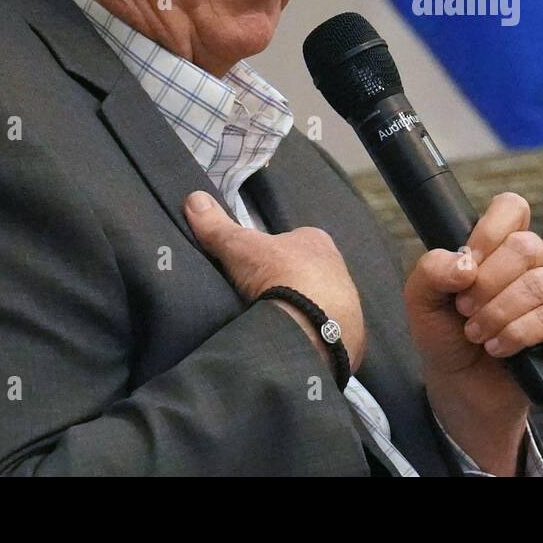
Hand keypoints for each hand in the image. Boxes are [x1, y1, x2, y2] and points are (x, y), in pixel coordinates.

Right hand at [184, 190, 365, 375]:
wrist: (312, 326)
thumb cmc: (279, 275)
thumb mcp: (240, 247)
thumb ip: (218, 226)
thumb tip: (193, 197)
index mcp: (316, 241)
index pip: (291, 244)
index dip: (271, 257)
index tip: (252, 272)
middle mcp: (337, 268)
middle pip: (306, 275)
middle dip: (288, 286)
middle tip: (261, 302)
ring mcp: (348, 302)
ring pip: (318, 304)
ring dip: (301, 314)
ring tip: (275, 326)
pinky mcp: (349, 335)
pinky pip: (326, 333)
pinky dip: (310, 338)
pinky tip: (292, 344)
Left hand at [404, 192, 542, 473]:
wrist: (460, 387)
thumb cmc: (446, 335)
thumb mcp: (421, 299)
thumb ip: (432, 270)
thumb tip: (466, 264)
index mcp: (500, 246)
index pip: (511, 209)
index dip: (489, 232)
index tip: (467, 264)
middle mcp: (533, 262)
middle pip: (526, 245)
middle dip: (488, 283)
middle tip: (464, 309)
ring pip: (540, 282)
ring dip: (499, 312)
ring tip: (477, 334)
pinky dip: (519, 333)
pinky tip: (498, 348)